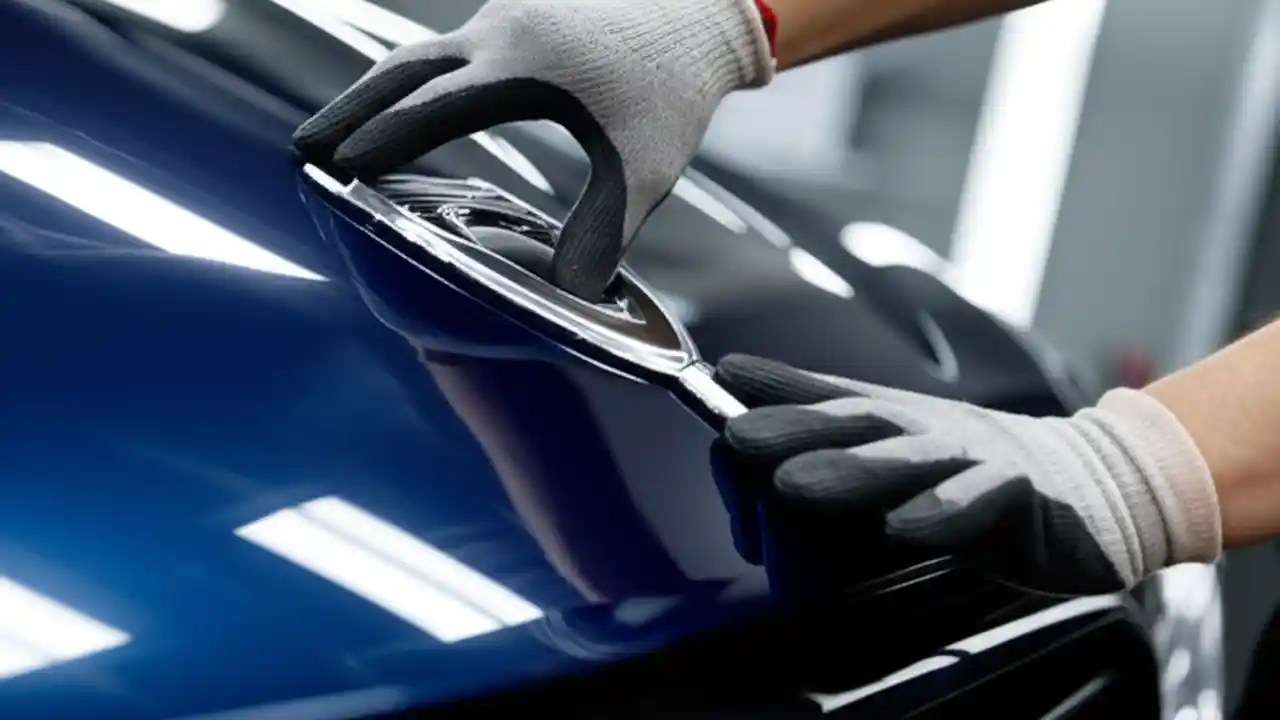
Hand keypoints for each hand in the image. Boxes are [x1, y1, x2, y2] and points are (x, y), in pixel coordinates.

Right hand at [293, 0, 774, 299]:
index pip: (431, 107)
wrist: (705, 8)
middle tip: (303, 150)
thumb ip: (601, 231)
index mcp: (522, 66)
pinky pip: (451, 46)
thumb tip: (568, 295)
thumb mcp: (643, 167)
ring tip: (342, 131)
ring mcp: (508, 16)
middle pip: (403, 69)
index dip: (380, 140)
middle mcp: (501, 31)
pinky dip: (418, 78)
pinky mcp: (521, 14)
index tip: (334, 172)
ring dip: (377, 90)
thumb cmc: (675, 87)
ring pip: (423, 53)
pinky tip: (417, 103)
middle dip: (349, 108)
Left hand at [715, 354, 1221, 594]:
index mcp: (886, 421)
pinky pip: (978, 506)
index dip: (774, 408)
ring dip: (849, 472)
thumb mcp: (889, 437)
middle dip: (794, 431)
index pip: (821, 406)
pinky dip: (942, 513)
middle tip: (736, 438)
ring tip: (794, 484)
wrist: (1095, 480)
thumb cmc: (972, 466)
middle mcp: (921, 433)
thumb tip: (729, 386)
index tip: (718, 396)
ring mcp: (970, 462)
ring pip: (905, 464)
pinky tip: (902, 526)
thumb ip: (814, 416)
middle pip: (852, 426)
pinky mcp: (1021, 500)